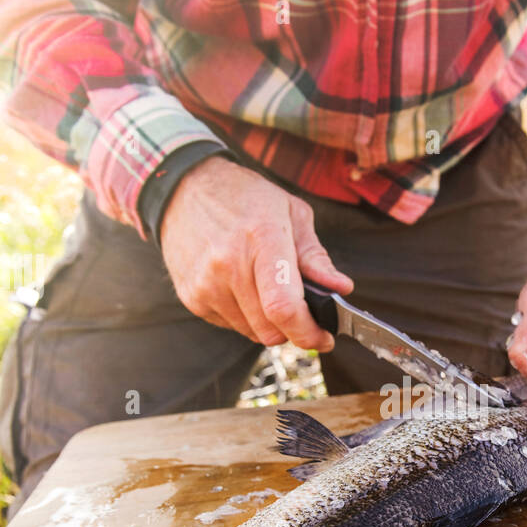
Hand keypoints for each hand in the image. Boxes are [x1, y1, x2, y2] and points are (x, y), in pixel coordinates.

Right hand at [159, 156, 353, 350]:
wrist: (185, 188)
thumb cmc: (245, 198)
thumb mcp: (291, 212)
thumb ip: (316, 256)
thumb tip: (340, 288)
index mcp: (262, 238)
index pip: (284, 306)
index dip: (308, 332)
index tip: (324, 338)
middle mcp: (229, 264)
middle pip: (270, 329)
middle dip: (294, 331)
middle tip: (303, 315)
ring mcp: (206, 283)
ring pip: (252, 333)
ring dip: (269, 324)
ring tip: (268, 290)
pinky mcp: (191, 297)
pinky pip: (231, 325)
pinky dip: (245, 317)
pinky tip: (244, 287)